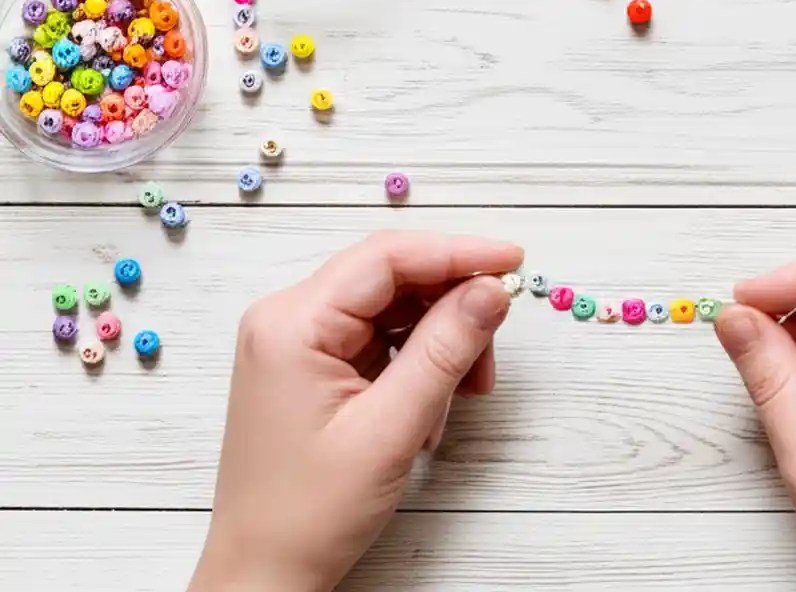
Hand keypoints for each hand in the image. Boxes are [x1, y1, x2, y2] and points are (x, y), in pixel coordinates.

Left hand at [189, 231, 522, 591]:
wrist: (265, 574)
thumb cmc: (308, 513)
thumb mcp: (391, 429)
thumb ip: (445, 351)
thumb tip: (492, 291)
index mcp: (292, 323)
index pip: (387, 258)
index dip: (457, 253)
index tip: (513, 262)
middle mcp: (289, 321)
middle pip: (392, 279)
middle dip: (452, 306)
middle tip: (495, 344)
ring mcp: (300, 345)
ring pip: (394, 311)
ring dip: (441, 341)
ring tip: (467, 391)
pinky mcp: (316, 369)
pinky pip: (383, 341)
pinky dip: (420, 363)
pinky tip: (435, 402)